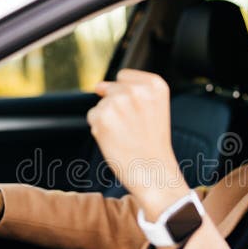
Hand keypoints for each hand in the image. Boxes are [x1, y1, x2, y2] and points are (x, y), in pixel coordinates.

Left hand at [87, 69, 189, 219]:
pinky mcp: (101, 117)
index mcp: (154, 84)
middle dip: (117, 106)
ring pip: (100, 104)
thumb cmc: (153, 143)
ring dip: (108, 118)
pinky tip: (115, 140)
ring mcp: (117, 102)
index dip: (129, 97)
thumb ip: (132, 90)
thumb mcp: (155, 107)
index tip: (140, 114)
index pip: (124, 76)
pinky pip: (92, 117)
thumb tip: (97, 86)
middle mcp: (135, 89)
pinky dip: (99, 129)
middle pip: (111, 89)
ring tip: (126, 135)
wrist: (152, 171)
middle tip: (133, 128)